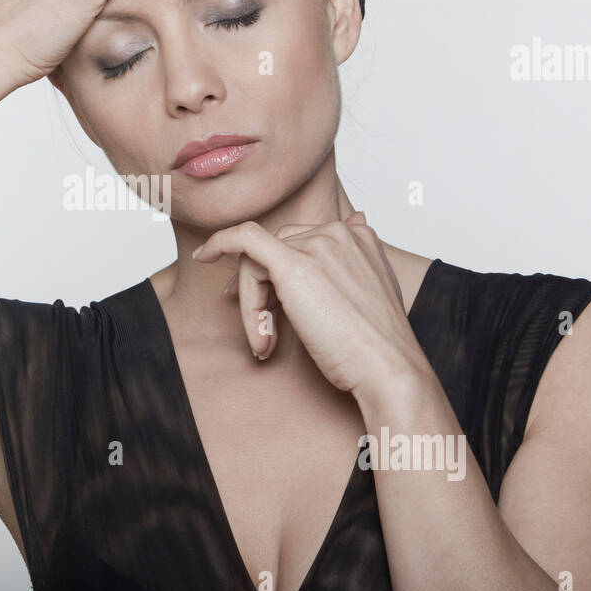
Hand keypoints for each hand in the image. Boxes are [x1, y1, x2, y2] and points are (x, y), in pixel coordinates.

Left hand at [193, 211, 428, 396]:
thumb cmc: (377, 346)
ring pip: (259, 259)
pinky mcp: (293, 264)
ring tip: (265, 341)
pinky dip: (220, 244)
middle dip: (260, 286)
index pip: (302, 241)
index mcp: (358, 236)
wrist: (387, 368)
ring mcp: (317, 244)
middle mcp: (338, 232)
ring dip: (252, 302)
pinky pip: (244, 240)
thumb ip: (357, 261)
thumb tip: (355, 221)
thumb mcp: (373, 293)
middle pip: (277, 248)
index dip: (277, 270)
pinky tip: (204, 258)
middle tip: (258, 327)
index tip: (265, 298)